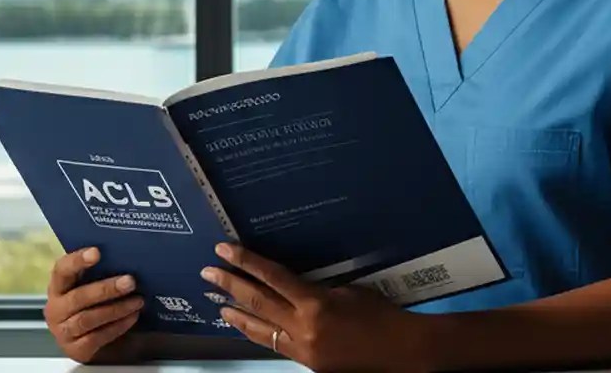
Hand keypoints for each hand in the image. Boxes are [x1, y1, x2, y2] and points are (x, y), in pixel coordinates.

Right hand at [44, 247, 146, 363]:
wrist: (95, 342)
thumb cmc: (95, 305)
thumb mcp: (92, 287)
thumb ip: (101, 273)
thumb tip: (126, 256)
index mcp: (58, 287)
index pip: (62, 270)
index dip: (77, 261)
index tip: (97, 252)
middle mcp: (55, 309)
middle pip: (78, 297)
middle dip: (106, 289)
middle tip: (130, 281)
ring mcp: (63, 331)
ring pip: (88, 319)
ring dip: (116, 309)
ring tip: (137, 301)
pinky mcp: (75, 350)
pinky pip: (96, 337)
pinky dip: (117, 326)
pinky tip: (132, 317)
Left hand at [201, 243, 423, 372]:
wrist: (401, 351)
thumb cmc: (380, 314)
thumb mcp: (348, 291)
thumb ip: (316, 289)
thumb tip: (292, 286)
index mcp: (315, 303)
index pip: (272, 277)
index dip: (245, 261)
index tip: (223, 249)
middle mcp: (303, 327)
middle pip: (258, 302)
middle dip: (230, 286)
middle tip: (208, 273)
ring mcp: (303, 350)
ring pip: (261, 331)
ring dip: (238, 316)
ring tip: (218, 306)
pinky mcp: (308, 364)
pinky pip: (277, 346)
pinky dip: (260, 334)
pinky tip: (249, 327)